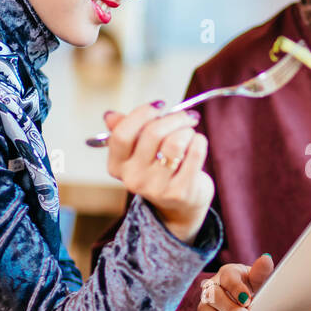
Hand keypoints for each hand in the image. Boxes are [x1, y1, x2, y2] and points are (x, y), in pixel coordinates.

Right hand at [101, 104, 213, 243]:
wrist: (181, 204)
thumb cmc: (160, 168)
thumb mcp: (139, 151)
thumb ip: (127, 131)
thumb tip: (110, 116)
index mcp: (117, 166)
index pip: (122, 134)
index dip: (142, 114)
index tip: (159, 105)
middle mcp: (133, 179)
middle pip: (153, 133)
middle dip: (174, 118)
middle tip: (186, 116)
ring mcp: (156, 188)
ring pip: (176, 142)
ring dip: (187, 131)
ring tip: (190, 135)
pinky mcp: (180, 192)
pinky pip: (195, 153)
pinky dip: (200, 142)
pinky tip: (198, 143)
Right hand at [197, 254, 274, 310]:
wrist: (239, 305)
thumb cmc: (248, 289)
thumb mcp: (257, 281)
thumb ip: (262, 272)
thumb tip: (266, 259)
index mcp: (226, 274)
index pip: (227, 278)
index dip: (237, 290)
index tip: (248, 301)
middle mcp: (211, 288)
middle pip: (214, 297)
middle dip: (232, 310)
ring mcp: (204, 305)